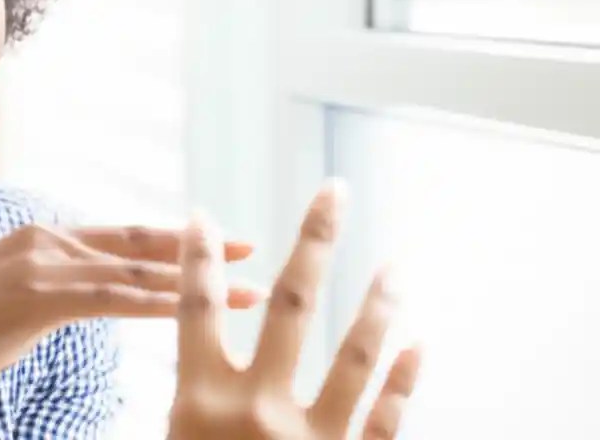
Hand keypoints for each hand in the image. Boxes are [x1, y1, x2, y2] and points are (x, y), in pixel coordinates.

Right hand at [0, 223, 261, 437]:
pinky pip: (113, 297)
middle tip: (256, 251)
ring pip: (136, 271)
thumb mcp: (10, 301)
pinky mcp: (37, 294)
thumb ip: (51, 289)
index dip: (174, 240)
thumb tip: (86, 296)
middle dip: (201, 250)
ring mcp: (41, 262)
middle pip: (139, 243)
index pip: (122, 237)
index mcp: (41, 238)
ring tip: (250, 289)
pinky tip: (199, 310)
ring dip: (199, 282)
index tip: (221, 243)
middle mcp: (46, 238)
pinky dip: (161, 302)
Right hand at [169, 181, 421, 439]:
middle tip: (335, 192)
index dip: (199, 259)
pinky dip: (402, 380)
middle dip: (315, 241)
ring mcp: (312, 439)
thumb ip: (190, 411)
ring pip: (353, 358)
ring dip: (377, 307)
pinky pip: (385, 420)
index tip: (204, 216)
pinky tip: (417, 346)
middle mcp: (258, 409)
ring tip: (393, 268)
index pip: (197, 311)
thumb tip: (199, 385)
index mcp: (202, 402)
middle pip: (290, 306)